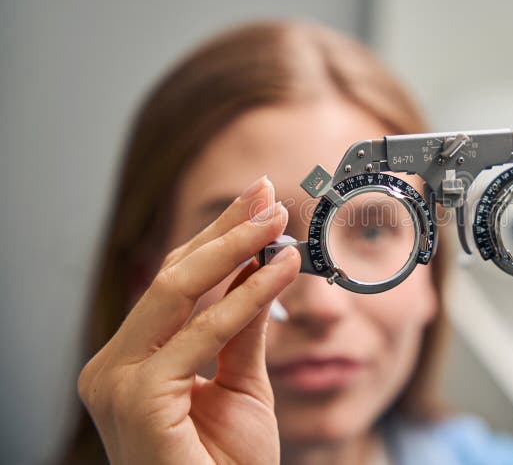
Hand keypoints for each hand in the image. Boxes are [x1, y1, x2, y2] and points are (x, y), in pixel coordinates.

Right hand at [78, 176, 298, 463]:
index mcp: (130, 362)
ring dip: (236, 249)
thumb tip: (259, 266)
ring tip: (279, 221)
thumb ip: (242, 328)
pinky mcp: (138, 398)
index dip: (214, 240)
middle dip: (223, 230)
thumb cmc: (226, 464)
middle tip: (266, 193)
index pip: (172, 286)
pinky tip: (280, 267)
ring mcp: (118, 383)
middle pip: (170, 277)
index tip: (254, 204)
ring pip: (180, 292)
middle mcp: (113, 368)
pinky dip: (246, 296)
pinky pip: (203, 333)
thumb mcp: (240, 383)